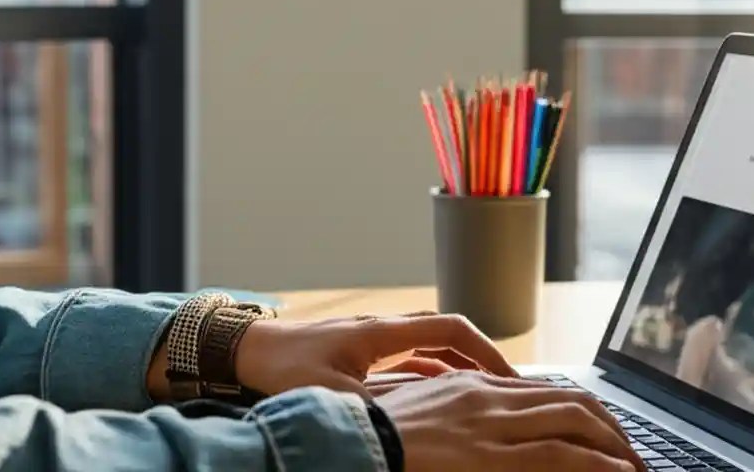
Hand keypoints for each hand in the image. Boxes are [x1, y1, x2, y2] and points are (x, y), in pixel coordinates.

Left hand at [233, 312, 516, 397]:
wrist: (245, 349)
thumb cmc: (282, 367)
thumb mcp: (331, 394)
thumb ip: (375, 406)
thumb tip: (410, 425)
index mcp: (383, 332)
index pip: (450, 329)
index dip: (485, 350)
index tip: (508, 377)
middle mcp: (384, 328)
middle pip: (448, 333)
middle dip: (482, 359)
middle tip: (508, 389)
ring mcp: (374, 337)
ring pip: (431, 345)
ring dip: (459, 366)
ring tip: (485, 395)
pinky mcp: (362, 351)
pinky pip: (411, 356)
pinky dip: (434, 371)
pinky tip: (441, 395)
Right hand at [378, 371, 645, 471]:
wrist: (344, 446)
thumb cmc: (369, 437)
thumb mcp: (415, 413)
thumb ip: (451, 413)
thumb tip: (471, 427)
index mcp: (468, 385)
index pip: (542, 390)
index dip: (580, 410)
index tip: (600, 432)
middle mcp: (487, 397)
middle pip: (568, 400)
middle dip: (608, 426)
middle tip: (629, 454)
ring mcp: (491, 425)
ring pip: (574, 422)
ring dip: (614, 445)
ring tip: (635, 466)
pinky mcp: (490, 458)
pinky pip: (558, 454)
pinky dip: (597, 462)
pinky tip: (618, 471)